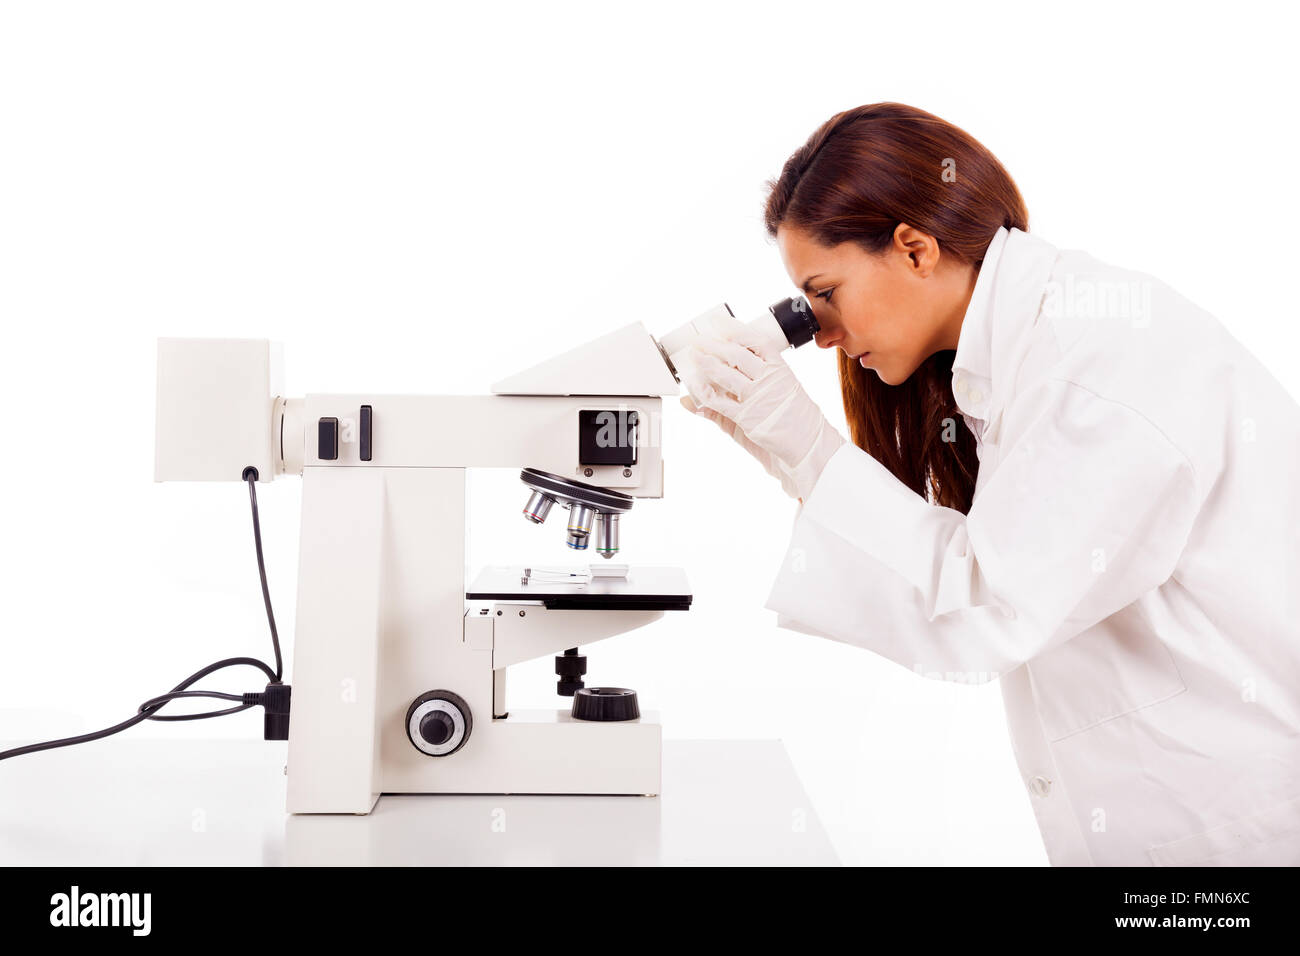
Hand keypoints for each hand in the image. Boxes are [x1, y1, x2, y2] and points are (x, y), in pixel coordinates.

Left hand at [674, 325, 845, 500]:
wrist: (810, 447)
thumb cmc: (796, 422)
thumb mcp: (780, 395)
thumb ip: (756, 384)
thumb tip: (732, 374)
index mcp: (781, 369)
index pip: (757, 341)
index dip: (736, 330)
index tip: (719, 323)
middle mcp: (770, 380)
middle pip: (737, 354)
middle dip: (714, 345)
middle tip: (699, 339)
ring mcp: (759, 398)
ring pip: (726, 373)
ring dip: (706, 362)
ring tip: (694, 355)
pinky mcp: (748, 417)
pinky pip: (720, 401)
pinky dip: (704, 393)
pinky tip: (695, 387)